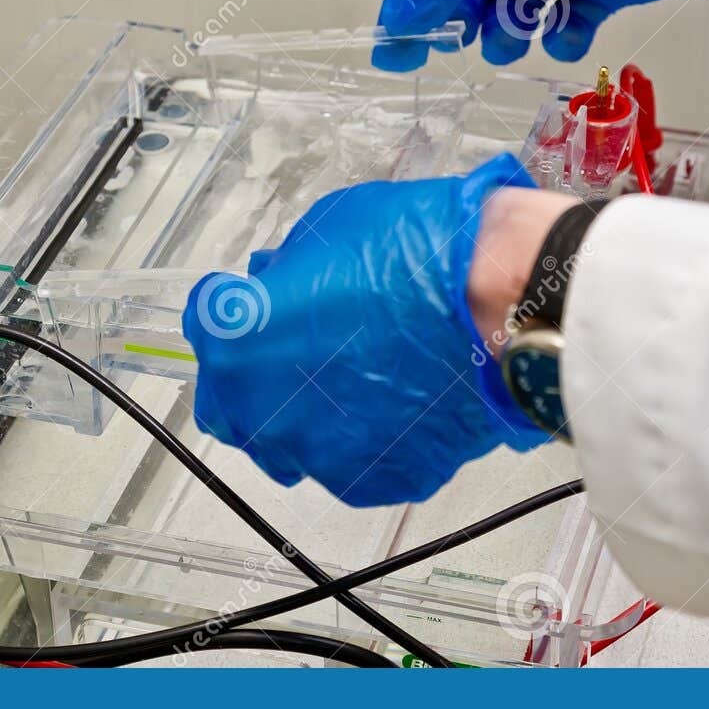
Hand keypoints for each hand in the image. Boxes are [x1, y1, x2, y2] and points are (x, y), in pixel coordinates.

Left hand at [184, 155, 573, 506]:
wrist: (505, 302)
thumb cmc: (421, 253)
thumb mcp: (329, 229)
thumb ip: (286, 271)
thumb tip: (276, 284)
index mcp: (240, 343)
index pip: (203, 327)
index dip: (225, 308)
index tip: (244, 299)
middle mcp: (267, 412)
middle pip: (230, 407)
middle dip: (250, 379)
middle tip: (292, 347)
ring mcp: (321, 455)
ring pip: (291, 445)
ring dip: (306, 414)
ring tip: (354, 375)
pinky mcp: (377, 479)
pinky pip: (353, 463)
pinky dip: (365, 437)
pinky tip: (396, 400)